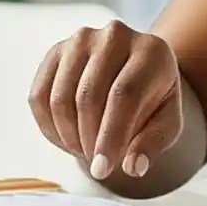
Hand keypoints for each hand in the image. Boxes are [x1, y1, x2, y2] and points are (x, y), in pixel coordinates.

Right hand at [28, 20, 182, 180]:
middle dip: (88, 140)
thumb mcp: (166, 122)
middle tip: (96, 162)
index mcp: (151, 51)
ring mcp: (81, 40)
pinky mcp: (56, 51)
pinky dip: (48, 127)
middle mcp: (114, 36)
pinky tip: (66, 138)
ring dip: (68, 136)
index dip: (110, 136)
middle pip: (88, 97)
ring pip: (61, 98)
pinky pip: (39, 96)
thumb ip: (153, 143)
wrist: (135, 69)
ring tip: (84, 149)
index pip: (124, 95)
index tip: (102, 169)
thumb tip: (133, 167)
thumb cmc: (153, 98)